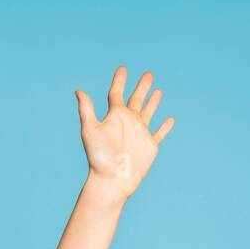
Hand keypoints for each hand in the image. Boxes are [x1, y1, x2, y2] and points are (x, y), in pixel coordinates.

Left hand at [75, 66, 174, 200]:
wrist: (111, 179)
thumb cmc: (99, 157)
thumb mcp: (90, 130)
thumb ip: (86, 110)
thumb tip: (78, 91)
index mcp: (115, 116)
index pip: (116, 94)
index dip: (119, 80)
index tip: (122, 68)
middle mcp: (128, 122)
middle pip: (136, 99)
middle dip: (142, 86)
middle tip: (149, 73)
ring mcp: (140, 133)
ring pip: (148, 113)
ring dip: (153, 102)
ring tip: (158, 90)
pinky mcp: (150, 145)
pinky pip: (159, 133)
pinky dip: (165, 127)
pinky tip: (170, 119)